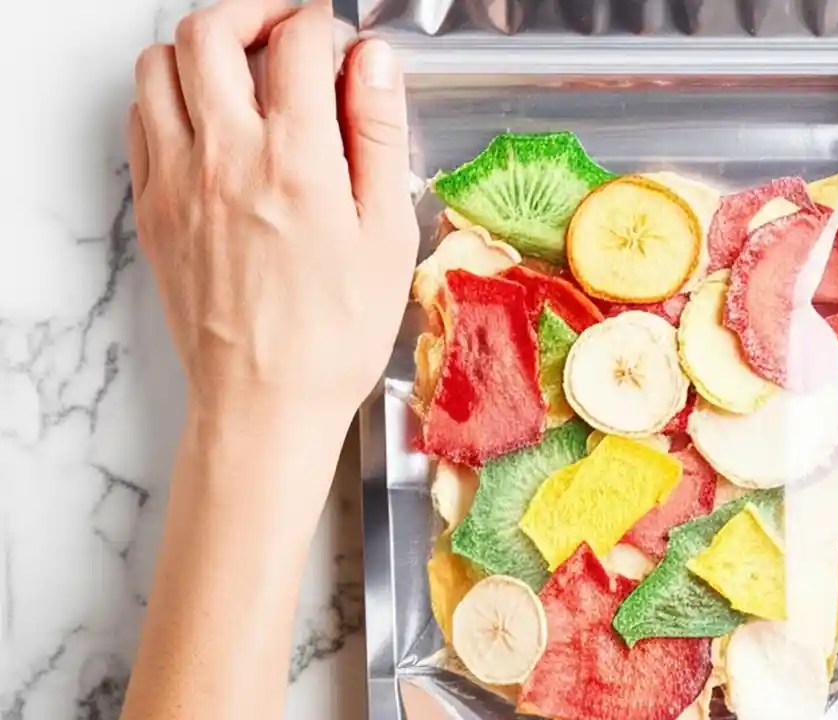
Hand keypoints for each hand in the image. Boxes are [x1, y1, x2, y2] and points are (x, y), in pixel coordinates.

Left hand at [128, 0, 416, 428]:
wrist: (264, 402)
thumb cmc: (335, 333)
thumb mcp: (387, 234)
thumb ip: (378, 136)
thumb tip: (374, 63)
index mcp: (297, 161)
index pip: (298, 42)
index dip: (325, 23)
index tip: (341, 37)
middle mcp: (225, 157)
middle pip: (211, 31)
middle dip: (255, 12)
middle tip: (287, 29)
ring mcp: (177, 180)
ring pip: (159, 64)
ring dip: (203, 49)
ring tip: (244, 71)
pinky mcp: (152, 207)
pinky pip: (141, 118)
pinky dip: (171, 96)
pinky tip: (210, 121)